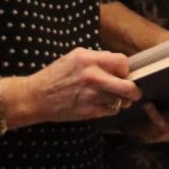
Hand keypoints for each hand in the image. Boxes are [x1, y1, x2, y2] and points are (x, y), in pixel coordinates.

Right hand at [14, 47, 142, 125]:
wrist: (34, 97)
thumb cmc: (55, 75)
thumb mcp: (74, 57)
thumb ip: (97, 58)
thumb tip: (118, 64)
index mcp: (89, 59)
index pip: (122, 62)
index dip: (125, 69)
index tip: (122, 74)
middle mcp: (93, 77)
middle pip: (128, 86)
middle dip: (134, 90)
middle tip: (134, 92)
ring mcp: (91, 96)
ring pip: (121, 101)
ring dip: (122, 101)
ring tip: (117, 99)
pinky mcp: (88, 111)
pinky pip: (110, 111)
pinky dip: (111, 109)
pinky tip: (104, 105)